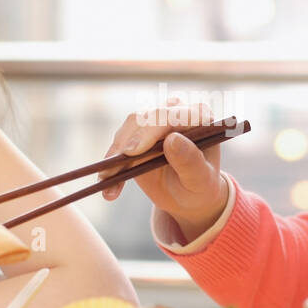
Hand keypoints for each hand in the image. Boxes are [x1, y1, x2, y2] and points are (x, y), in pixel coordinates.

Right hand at [100, 100, 229, 242]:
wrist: (188, 195)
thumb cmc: (201, 185)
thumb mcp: (201, 180)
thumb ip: (191, 160)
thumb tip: (172, 140)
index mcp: (198, 116)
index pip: (172, 115)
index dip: (151, 130)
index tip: (133, 152)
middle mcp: (175, 112)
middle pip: (144, 118)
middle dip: (126, 143)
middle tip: (111, 169)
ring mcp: (153, 121)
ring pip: (127, 130)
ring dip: (114, 156)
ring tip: (106, 181)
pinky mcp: (135, 135)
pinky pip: (118, 146)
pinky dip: (109, 166)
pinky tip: (106, 186)